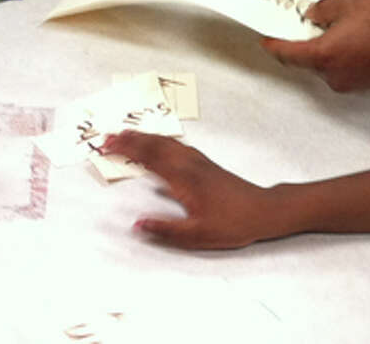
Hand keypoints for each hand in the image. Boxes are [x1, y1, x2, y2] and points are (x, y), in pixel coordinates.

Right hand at [102, 131, 275, 249]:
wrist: (261, 210)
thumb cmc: (230, 223)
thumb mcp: (195, 235)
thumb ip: (165, 229)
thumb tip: (136, 224)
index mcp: (184, 178)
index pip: (150, 158)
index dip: (127, 149)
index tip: (107, 146)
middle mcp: (190, 164)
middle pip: (156, 144)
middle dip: (131, 138)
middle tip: (108, 136)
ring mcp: (199, 161)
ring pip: (167, 142)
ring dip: (145, 137)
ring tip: (127, 134)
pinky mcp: (205, 164)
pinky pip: (177, 145)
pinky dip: (161, 141)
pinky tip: (159, 143)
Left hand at [261, 0, 369, 91]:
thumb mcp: (347, 2)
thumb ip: (322, 9)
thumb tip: (313, 14)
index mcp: (323, 56)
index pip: (286, 54)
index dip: (273, 44)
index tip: (267, 39)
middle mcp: (334, 76)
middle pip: (306, 61)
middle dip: (305, 42)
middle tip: (308, 22)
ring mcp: (351, 83)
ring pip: (326, 65)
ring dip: (326, 48)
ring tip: (339, 25)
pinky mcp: (366, 83)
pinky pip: (344, 69)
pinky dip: (342, 55)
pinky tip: (354, 36)